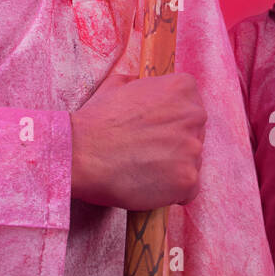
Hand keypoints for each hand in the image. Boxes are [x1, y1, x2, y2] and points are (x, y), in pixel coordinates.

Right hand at [70, 69, 205, 210]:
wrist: (79, 154)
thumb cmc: (95, 121)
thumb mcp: (117, 85)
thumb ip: (141, 84)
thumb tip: (144, 85)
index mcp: (182, 88)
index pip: (191, 105)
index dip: (171, 119)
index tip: (154, 129)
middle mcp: (194, 115)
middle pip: (195, 133)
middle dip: (175, 143)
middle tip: (145, 151)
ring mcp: (193, 149)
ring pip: (192, 162)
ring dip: (172, 167)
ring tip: (142, 168)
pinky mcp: (188, 180)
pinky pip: (188, 189)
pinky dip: (171, 191)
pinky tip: (147, 184)